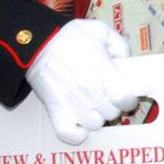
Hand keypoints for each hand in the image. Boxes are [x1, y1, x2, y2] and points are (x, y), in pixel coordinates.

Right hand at [24, 20, 140, 144]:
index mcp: (101, 70)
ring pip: (94, 124)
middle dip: (113, 106)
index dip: (129, 100)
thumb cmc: (68, 36)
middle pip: (112, 113)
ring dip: (97, 118)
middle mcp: (88, 89)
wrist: (35, 43)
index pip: (125, 99)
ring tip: (93, 107)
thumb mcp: (99, 30)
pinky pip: (69, 134)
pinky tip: (80, 123)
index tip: (126, 96)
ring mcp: (71, 102)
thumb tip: (126, 60)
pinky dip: (77, 133)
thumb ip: (119, 44)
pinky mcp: (55, 110)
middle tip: (107, 97)